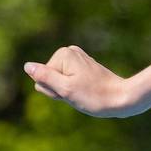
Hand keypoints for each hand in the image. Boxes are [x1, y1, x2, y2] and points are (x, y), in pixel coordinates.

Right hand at [23, 46, 138, 116]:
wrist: (123, 98)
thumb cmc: (95, 96)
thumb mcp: (65, 89)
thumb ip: (44, 77)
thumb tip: (27, 66)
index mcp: (63, 54)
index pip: (41, 78)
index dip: (55, 91)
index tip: (73, 91)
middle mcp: (69, 52)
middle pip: (49, 78)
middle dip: (60, 90)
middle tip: (79, 93)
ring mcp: (77, 59)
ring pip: (58, 81)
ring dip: (67, 92)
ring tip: (84, 93)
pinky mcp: (83, 67)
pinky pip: (68, 81)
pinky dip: (75, 89)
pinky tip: (88, 91)